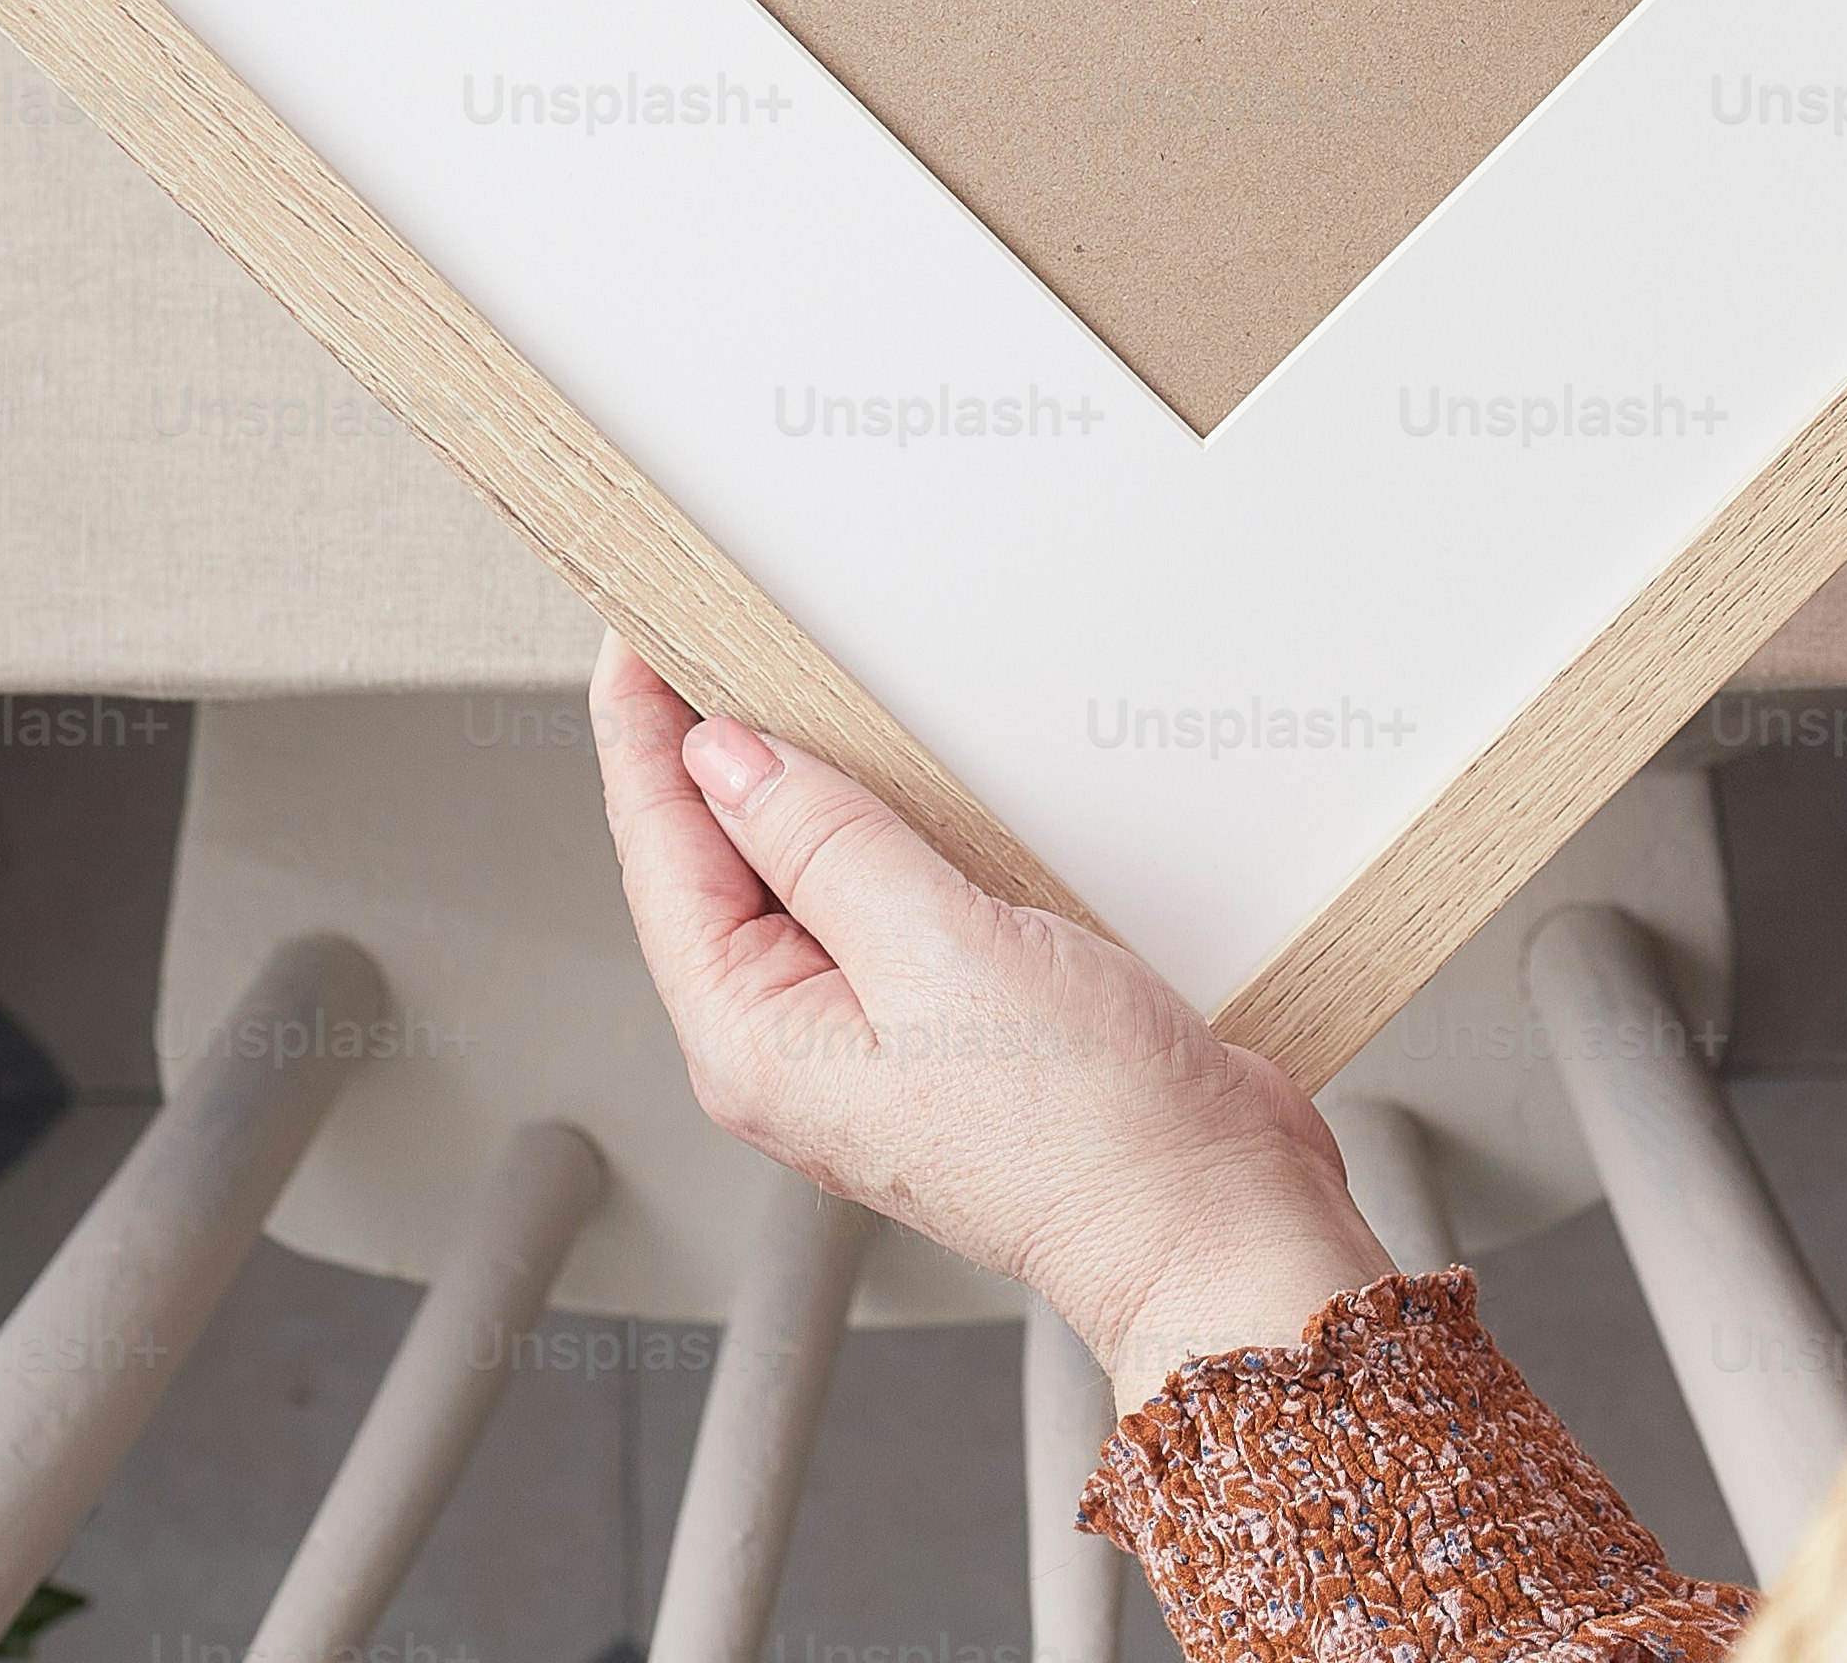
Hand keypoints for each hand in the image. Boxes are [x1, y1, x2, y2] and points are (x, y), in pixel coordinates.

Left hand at [594, 646, 1388, 1404]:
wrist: (1209, 1217)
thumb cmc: (1086, 1132)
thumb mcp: (938, 951)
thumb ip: (825, 846)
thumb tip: (726, 758)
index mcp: (755, 1039)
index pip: (664, 855)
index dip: (644, 733)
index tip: (637, 631)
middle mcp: (795, 1044)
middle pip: (716, 864)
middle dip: (708, 747)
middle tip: (701, 629)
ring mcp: (873, 1034)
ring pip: (804, 876)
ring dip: (803, 781)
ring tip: (786, 679)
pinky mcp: (949, 1019)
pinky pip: (885, 899)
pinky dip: (884, 826)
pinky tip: (903, 778)